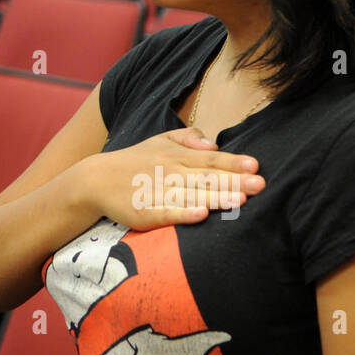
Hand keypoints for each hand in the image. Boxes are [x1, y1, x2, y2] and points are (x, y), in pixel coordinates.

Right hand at [82, 127, 264, 230]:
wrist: (94, 179)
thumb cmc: (135, 161)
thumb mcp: (159, 141)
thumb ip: (188, 138)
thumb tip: (212, 142)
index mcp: (176, 156)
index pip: (210, 159)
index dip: (233, 162)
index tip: (255, 166)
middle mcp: (169, 171)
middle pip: (205, 177)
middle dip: (233, 181)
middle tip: (260, 184)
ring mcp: (156, 192)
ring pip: (190, 195)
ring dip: (214, 197)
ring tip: (239, 200)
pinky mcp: (144, 212)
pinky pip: (166, 213)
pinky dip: (182, 214)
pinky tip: (199, 216)